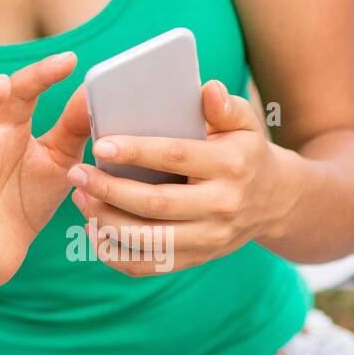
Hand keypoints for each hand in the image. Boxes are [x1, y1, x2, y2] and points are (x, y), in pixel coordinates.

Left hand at [66, 79, 292, 275]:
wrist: (276, 201)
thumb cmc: (245, 152)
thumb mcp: (245, 124)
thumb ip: (223, 106)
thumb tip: (206, 89)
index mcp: (230, 166)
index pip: (177, 158)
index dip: (137, 152)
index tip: (100, 145)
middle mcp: (221, 207)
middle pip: (156, 204)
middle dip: (109, 190)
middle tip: (77, 173)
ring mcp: (209, 238)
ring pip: (149, 240)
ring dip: (106, 221)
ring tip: (80, 197)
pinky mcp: (197, 259)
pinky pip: (149, 266)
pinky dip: (116, 254)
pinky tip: (93, 231)